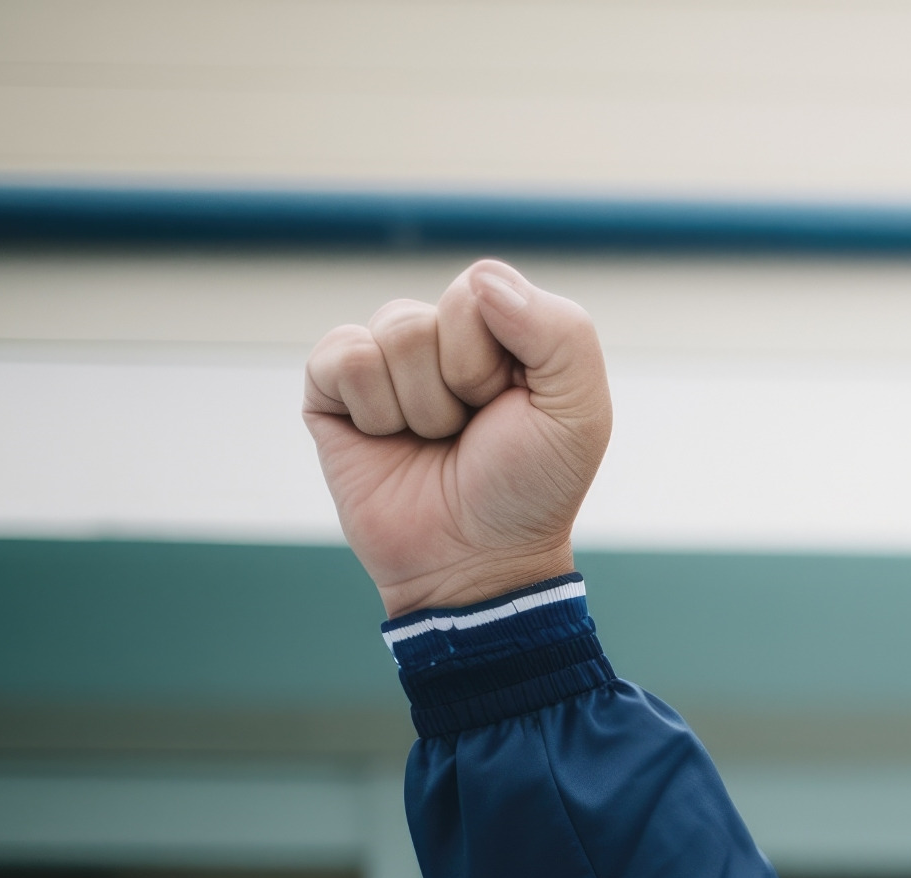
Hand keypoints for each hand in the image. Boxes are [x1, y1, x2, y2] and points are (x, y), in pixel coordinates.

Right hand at [303, 261, 611, 615]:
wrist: (475, 562)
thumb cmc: (530, 489)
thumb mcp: (579, 413)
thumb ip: (561, 332)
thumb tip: (482, 282)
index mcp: (500, 330)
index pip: (481, 286)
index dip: (495, 352)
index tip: (512, 404)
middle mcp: (440, 336)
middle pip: (429, 312)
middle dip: (458, 383)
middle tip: (470, 431)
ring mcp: (384, 360)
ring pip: (391, 334)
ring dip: (421, 406)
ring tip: (435, 442)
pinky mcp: (331, 389)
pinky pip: (342, 358)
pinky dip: (373, 409)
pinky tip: (387, 440)